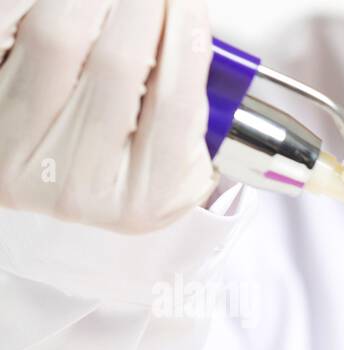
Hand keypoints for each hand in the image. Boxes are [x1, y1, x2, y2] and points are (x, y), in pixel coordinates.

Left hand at [0, 0, 214, 232]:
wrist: (30, 176)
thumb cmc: (100, 160)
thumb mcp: (160, 159)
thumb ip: (180, 110)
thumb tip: (184, 28)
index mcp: (139, 200)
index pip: (174, 103)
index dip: (186, 38)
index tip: (188, 3)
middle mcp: (75, 185)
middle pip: (117, 64)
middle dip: (143, 5)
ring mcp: (13, 149)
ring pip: (57, 38)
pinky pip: (4, 32)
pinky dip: (35, 3)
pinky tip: (61, 0)